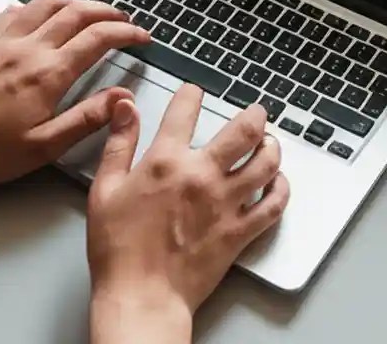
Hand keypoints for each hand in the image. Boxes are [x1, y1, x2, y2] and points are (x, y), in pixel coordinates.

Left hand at [0, 0, 149, 186]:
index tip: (142, 37)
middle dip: (108, 11)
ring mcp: (4, 41)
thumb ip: (87, 119)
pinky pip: (16, 11)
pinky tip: (42, 17)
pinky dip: (38, 7)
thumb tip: (122, 98)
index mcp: (48, 74)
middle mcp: (29, 49)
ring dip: (76, 2)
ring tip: (91, 13)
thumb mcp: (45, 146)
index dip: (126, 33)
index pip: (98, 38)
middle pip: (78, 12)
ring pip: (48, 3)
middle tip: (125, 20)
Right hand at [86, 85, 289, 341]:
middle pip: (244, 131)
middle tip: (257, 112)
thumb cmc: (118, 249)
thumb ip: (118, 143)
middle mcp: (202, 176)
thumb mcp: (104, 189)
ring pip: (266, 163)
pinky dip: (281, 189)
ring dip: (272, 148)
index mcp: (166, 162)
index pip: (185, 110)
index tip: (194, 92)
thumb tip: (123, 107)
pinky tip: (278, 183)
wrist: (141, 294)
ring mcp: (226, 203)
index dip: (192, 94)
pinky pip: (274, 204)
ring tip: (270, 143)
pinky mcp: (240, 231)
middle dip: (255, 115)